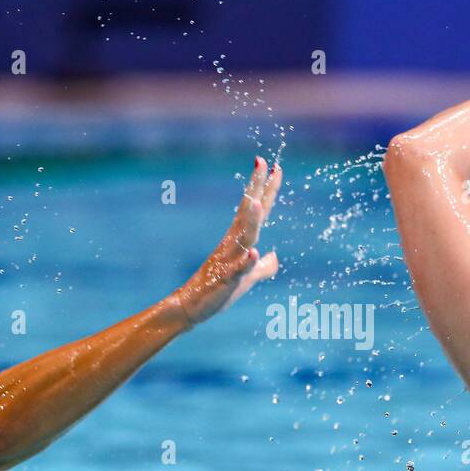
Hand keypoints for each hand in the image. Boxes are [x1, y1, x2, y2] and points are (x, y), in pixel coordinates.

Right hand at [172, 156, 281, 326]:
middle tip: (263, 163)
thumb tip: (275, 257)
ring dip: (250, 220)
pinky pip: (236, 269)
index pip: (257, 210)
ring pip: (243, 237)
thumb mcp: (248, 278)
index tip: (277, 166)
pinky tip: (254, 253)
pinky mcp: (225, 279)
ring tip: (256, 202)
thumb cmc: (219, 290)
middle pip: (248, 212)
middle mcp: (233, 244)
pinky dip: (246, 262)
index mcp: (239, 241)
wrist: (192, 306)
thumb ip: (263, 267)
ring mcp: (228, 260)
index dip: (267, 189)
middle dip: (256, 189)